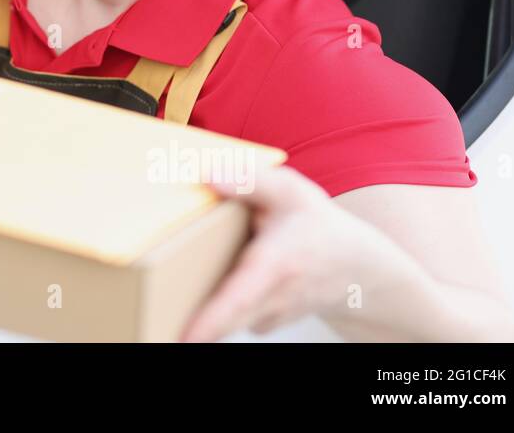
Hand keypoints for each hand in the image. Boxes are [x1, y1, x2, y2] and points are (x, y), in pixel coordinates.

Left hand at [180, 165, 399, 341]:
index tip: (186, 338)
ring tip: (182, 281)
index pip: (239, 298)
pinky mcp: (263, 322)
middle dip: (191, 320)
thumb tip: (207, 175)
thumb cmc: (318, 225)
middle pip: (224, 318)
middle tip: (157, 318)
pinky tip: (219, 276)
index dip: (211, 320)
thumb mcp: (290, 190)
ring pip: (226, 317)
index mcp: (275, 263)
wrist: (356, 268)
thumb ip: (249, 180)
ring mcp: (269, 316)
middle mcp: (273, 297)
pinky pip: (232, 316)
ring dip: (203, 305)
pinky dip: (218, 302)